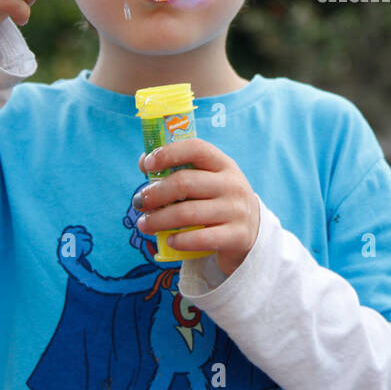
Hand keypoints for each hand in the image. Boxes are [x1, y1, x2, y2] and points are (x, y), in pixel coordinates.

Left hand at [132, 139, 260, 276]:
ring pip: (187, 213)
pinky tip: (169, 241)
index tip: (147, 164)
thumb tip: (144, 162)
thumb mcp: (208, 180)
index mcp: (224, 164)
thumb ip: (180, 170)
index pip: (196, 149)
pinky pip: (201, 238)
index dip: (169, 153)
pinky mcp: (236, 236)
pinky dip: (180, 240)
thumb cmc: (218, 201)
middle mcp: (232, 184)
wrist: (251, 232)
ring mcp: (236, 211)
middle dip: (155, 193)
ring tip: (144, 224)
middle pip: (185, 183)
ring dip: (158, 220)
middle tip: (139, 202)